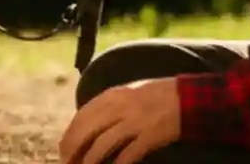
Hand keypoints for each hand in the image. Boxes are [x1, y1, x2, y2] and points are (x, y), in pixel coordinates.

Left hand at [59, 77, 181, 163]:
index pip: (81, 117)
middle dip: (73, 150)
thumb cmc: (156, 96)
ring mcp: (135, 121)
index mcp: (113, 95)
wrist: (187, 97)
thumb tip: (86, 124)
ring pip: (102, 145)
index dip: (70, 136)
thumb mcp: (128, 93)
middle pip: (87, 131)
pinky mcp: (149, 136)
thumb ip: (108, 106)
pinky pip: (127, 155)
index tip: (63, 150)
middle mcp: (120, 107)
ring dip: (90, 161)